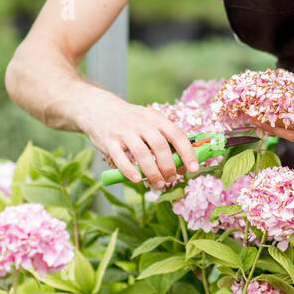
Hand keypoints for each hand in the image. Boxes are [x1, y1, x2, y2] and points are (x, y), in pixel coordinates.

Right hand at [79, 93, 200, 190]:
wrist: (99, 109)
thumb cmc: (131, 121)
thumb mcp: (150, 121)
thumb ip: (164, 139)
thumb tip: (182, 164)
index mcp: (156, 118)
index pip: (176, 135)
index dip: (187, 153)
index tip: (193, 169)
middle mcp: (141, 123)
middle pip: (160, 146)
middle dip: (169, 166)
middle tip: (172, 179)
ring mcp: (124, 132)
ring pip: (142, 154)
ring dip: (152, 173)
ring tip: (159, 184)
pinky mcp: (109, 142)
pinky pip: (121, 159)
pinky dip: (130, 171)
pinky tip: (137, 180)